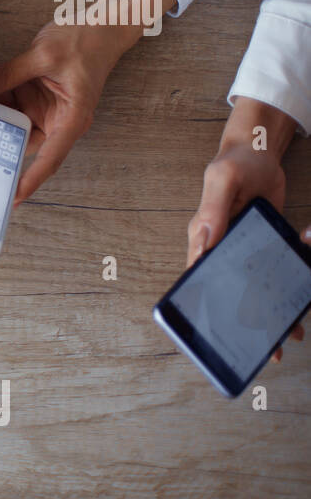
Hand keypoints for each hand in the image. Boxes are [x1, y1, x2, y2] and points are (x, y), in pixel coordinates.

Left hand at [0, 20, 125, 203]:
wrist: (100, 23)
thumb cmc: (85, 40)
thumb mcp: (44, 54)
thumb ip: (11, 72)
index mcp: (71, 117)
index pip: (50, 158)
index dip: (31, 179)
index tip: (13, 198)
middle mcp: (57, 118)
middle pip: (24, 144)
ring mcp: (44, 108)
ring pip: (12, 125)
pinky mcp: (33, 96)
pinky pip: (10, 106)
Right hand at [187, 99, 299, 361]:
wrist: (259, 153)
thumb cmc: (235, 163)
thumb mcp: (223, 180)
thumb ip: (214, 209)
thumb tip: (205, 240)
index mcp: (203, 235)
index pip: (198, 274)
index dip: (206, 302)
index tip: (219, 327)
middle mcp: (218, 246)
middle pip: (226, 289)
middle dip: (242, 319)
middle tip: (264, 345)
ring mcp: (240, 248)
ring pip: (251, 286)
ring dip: (269, 311)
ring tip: (289, 336)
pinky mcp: (259, 244)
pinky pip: (271, 271)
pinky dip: (286, 287)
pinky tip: (300, 302)